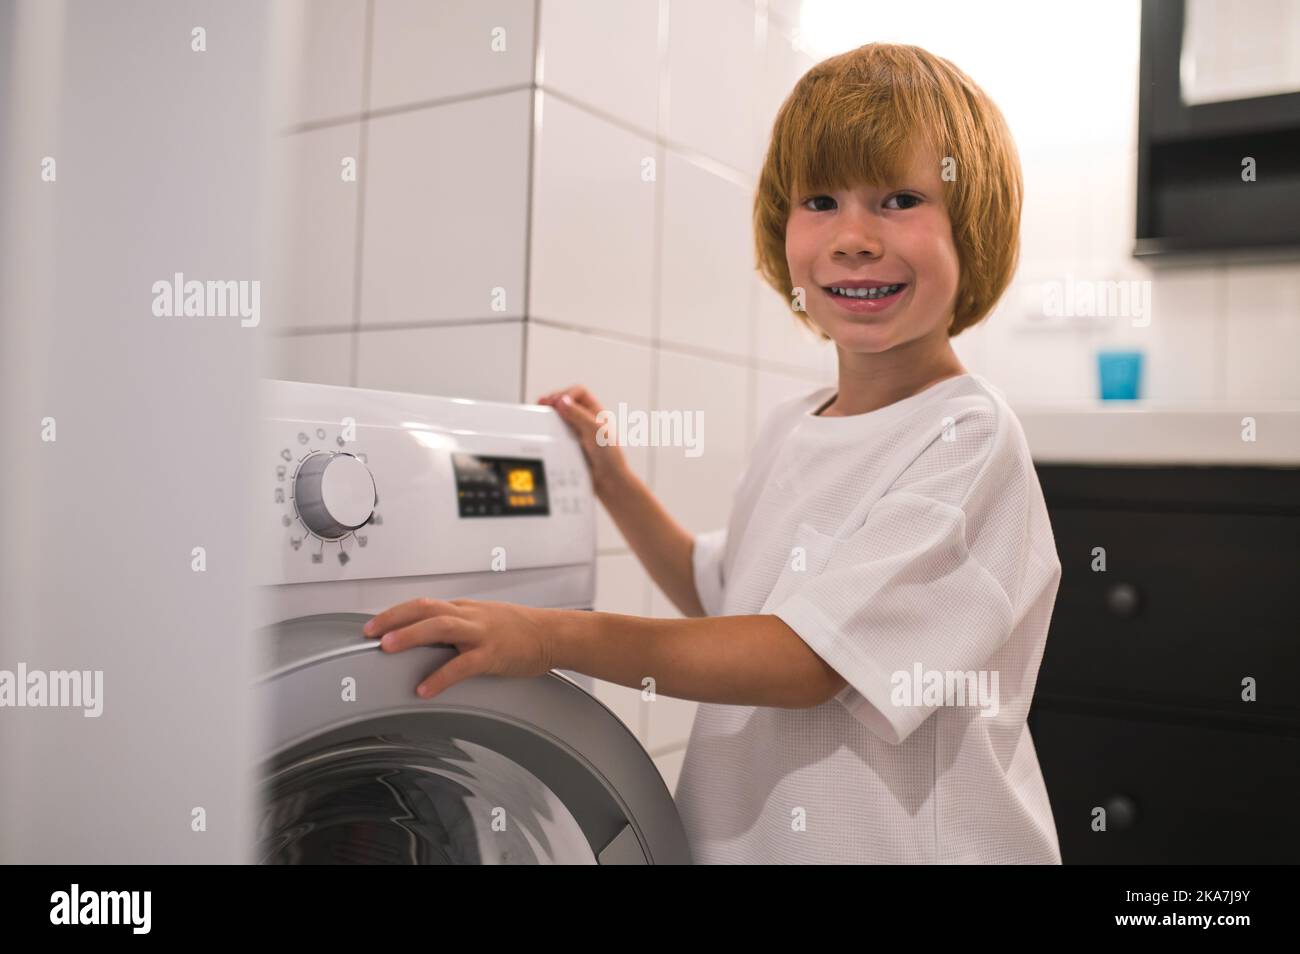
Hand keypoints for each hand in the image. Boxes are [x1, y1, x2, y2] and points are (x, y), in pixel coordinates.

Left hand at [362, 598, 558, 697]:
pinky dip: (440, 676)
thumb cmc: (519, 629)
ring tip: (388, 647)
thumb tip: (428, 638)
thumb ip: (456, 627)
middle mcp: (469, 616)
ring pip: (441, 626)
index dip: (395, 612)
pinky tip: (425, 688)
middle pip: (426, 608)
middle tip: (370, 632)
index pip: (423, 604)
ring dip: (411, 635)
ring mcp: (481, 633)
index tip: (373, 624)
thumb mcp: (483, 621)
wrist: (552, 634)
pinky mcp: (493, 654)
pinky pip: (462, 664)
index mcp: (464, 609)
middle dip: (394, 618)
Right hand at [536, 385, 629, 496]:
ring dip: (550, 414)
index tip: (556, 402)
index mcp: (596, 412)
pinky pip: (556, 432)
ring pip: (559, 417)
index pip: (579, 392)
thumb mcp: (594, 431)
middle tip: (542, 405)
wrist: (608, 481)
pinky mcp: (569, 444)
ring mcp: (577, 432)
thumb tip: (562, 401)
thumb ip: (578, 415)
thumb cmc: (610, 457)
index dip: (566, 393)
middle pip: (566, 402)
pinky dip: (549, 428)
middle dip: (553, 401)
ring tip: (541, 414)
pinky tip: (545, 430)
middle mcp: (586, 420)